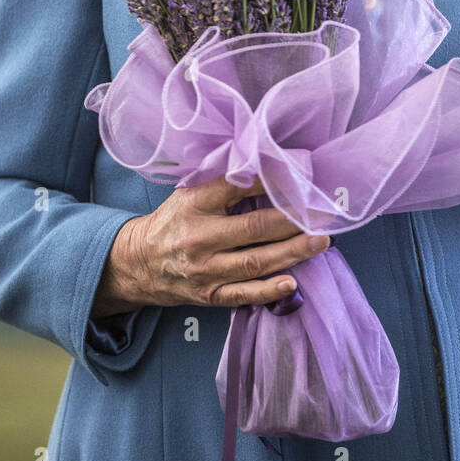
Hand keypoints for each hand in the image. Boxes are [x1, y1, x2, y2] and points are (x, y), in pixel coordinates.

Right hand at [91, 174, 329, 317]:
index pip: (236, 187)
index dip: (269, 180)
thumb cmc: (172, 223)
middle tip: (323, 214)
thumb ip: (221, 183)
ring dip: (292, 252)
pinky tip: (292, 283)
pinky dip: (268, 291)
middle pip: (254, 228)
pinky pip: (242, 294)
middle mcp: (200, 237)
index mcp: (194, 204)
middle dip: (293, 220)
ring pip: (255, 262)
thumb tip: (264, 165)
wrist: (136, 264)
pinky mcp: (209, 295)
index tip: (299, 175)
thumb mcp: (188, 194)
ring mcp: (205, 270)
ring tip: (321, 242)